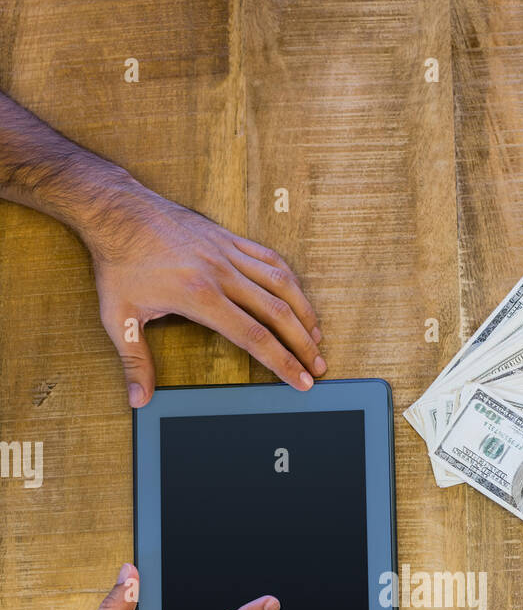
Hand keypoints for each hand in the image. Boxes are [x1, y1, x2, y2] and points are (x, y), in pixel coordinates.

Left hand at [87, 185, 325, 406]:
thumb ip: (134, 361)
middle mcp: (221, 273)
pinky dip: (289, 279)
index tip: (301, 381)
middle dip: (302, 344)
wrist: (117, 210)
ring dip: (304, 312)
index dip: (282, 363)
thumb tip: (140, 399)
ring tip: (317, 337)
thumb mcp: (119, 317)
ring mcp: (227, 253)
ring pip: (281, 284)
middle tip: (318, 366)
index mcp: (200, 297)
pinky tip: (297, 296)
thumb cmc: (117, 263)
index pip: (254, 337)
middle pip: (277, 314)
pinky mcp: (227, 238)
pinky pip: (269, 258)